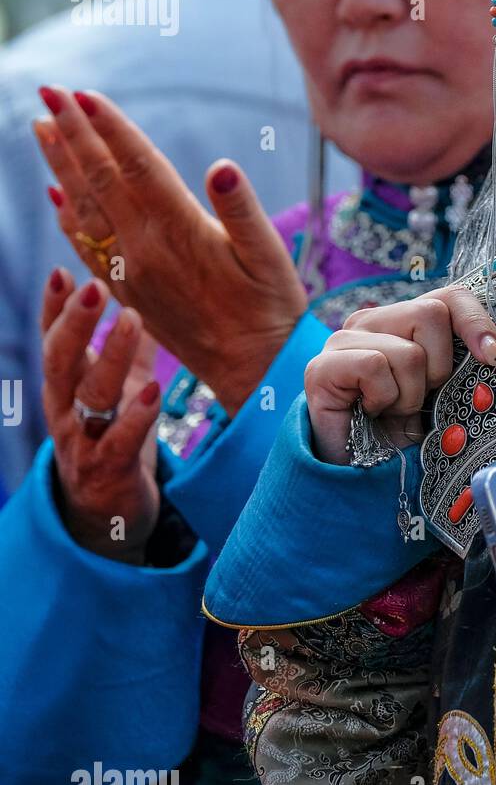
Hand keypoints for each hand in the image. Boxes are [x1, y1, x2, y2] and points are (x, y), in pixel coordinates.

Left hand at [35, 86, 307, 413]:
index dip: (110, 128)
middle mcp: (144, 251)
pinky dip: (66, 214)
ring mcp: (129, 273)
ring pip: (84, 209)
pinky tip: (56, 194)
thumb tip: (221, 167)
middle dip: (73, 133)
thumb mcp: (270, 256)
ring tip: (42, 128)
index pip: (137, 167)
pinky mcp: (126, 291)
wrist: (252, 368)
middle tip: (49, 91)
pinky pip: (85, 245)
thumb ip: (241, 211)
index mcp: (180, 233)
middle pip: (100, 180)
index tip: (84, 94)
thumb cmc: (271, 306)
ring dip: (61, 165)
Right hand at [40, 268, 163, 563]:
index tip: (62, 271)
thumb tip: (140, 301)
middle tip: (94, 286)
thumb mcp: (119, 390)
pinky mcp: (107, 470)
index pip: (53, 339)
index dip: (54, 307)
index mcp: (66, 385)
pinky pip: (119, 440)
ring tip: (131, 319)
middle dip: (74, 322)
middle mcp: (65, 410)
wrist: (107, 513)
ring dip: (110, 356)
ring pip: (90, 395)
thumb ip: (129, 352)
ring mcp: (82, 441)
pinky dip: (135, 415)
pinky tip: (152, 390)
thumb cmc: (112, 439)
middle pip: (61, 361)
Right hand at [304, 287, 495, 465]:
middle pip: (431, 314)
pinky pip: (374, 366)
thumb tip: (495, 353)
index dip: (475, 322)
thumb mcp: (442, 390)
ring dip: (409, 395)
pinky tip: (370, 411)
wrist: (360, 471)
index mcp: (405, 318)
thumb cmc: (403, 428)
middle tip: (419, 397)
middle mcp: (373, 319)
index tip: (492, 358)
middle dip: (438, 369)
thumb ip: (462, 362)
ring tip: (391, 410)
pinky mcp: (322, 365)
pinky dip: (382, 398)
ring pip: (408, 351)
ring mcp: (344, 338)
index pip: (451, 296)